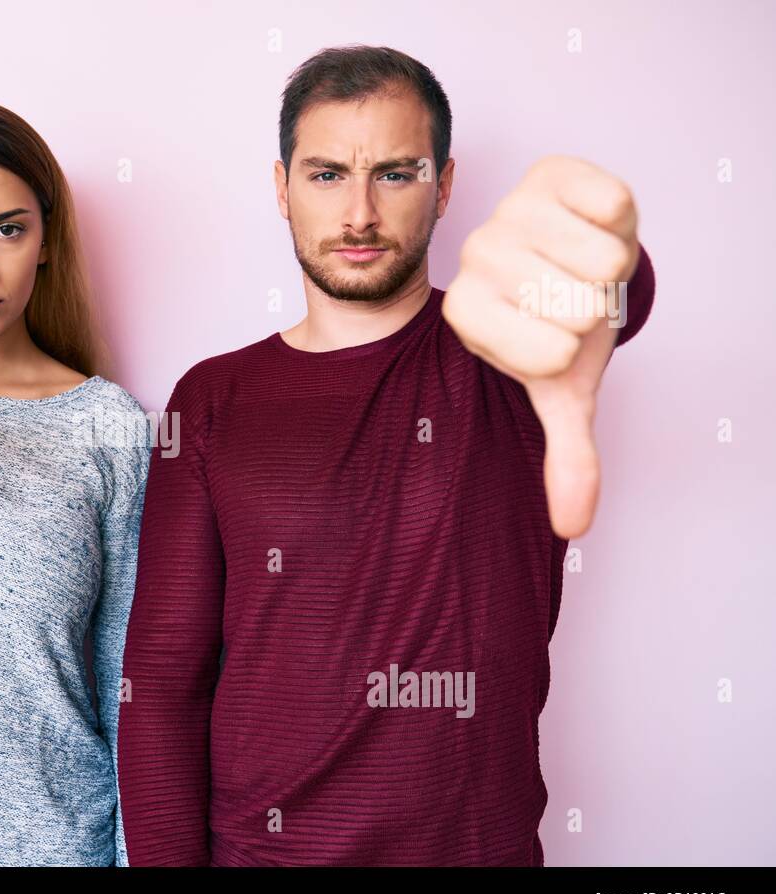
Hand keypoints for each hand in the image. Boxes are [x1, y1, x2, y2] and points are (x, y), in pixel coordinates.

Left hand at [442, 155, 639, 538]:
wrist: (575, 257)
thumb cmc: (561, 323)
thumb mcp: (561, 388)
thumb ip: (563, 452)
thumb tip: (571, 526)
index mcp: (467, 316)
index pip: (544, 355)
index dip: (571, 351)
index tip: (556, 341)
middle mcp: (474, 259)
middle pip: (576, 309)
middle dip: (595, 310)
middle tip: (572, 300)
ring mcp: (507, 211)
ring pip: (598, 260)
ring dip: (610, 269)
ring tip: (583, 267)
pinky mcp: (548, 172)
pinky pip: (612, 204)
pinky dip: (621, 224)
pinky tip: (594, 227)